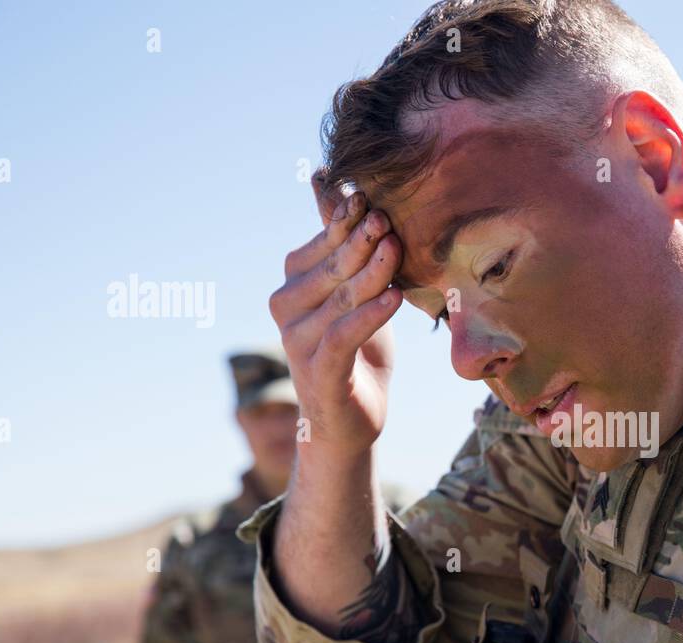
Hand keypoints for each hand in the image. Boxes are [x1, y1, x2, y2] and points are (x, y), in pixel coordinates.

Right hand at [268, 169, 402, 460]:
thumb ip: (347, 247)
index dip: (344, 221)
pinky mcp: (318, 372)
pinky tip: (395, 298)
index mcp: (293, 286)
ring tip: (396, 251)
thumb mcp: (358, 293)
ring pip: (339, 300)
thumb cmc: (359, 351)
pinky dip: (370, 316)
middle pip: (330, 269)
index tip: (371, 197)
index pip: (320, 246)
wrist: (353, 420)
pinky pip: (343, 336)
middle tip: (387, 221)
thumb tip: (336, 182)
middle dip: (360, 243)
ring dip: (370, 274)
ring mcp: (298, 343)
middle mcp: (286, 311)